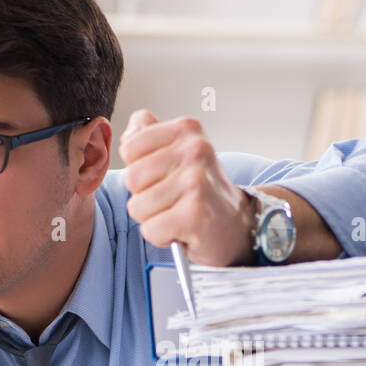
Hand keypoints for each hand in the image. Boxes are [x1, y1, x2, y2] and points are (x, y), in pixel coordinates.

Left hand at [118, 110, 255, 266]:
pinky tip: (181, 230)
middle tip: (172, 200)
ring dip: (152, 218)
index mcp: (187, 128)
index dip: (139, 169)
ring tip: (177, 214)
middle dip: (144, 196)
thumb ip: (147, 135)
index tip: (165, 177)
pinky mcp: (195, 215)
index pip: (129, 148)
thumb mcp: (178, 152)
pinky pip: (150, 229)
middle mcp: (195, 150)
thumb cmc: (201, 191)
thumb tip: (127, 133)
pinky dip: (161, 237)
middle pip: (131, 178)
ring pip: (137, 206)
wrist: (237, 225)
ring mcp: (197, 182)